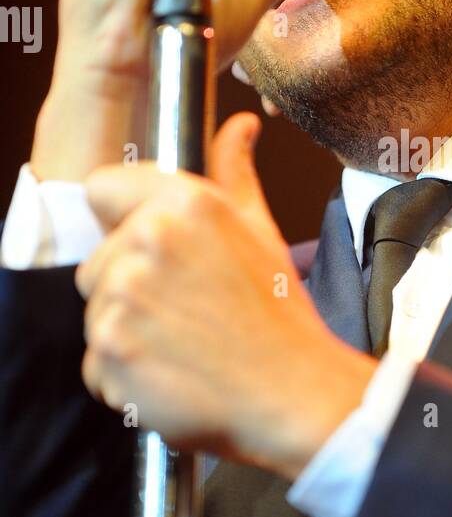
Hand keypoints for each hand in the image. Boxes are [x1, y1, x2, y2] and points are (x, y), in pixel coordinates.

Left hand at [74, 112, 375, 477]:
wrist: (293, 391)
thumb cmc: (279, 313)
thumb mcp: (259, 229)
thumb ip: (234, 172)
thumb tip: (240, 125)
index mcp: (183, 204)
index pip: (101, 188)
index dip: (122, 220)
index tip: (154, 251)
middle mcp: (147, 241)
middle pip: (96, 261)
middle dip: (128, 286)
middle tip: (186, 310)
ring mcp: (124, 298)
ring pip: (95, 312)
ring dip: (127, 334)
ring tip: (182, 344)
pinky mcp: (109, 351)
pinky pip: (94, 364)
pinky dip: (124, 376)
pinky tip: (171, 374)